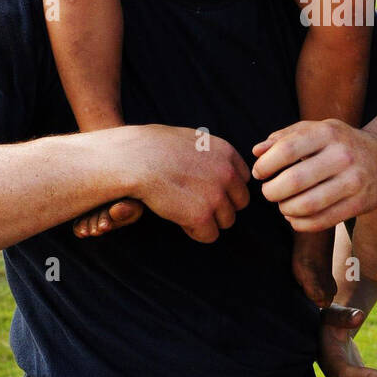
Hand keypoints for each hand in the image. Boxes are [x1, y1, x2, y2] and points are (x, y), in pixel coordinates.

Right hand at [128, 125, 250, 240]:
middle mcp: (228, 173)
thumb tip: (223, 171)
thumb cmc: (154, 148)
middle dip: (220, 206)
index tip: (203, 187)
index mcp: (227, 152)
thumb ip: (212, 156)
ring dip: (207, 219)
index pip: (242, 180)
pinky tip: (177, 216)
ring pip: (226, 221)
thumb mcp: (192, 140)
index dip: (224, 188)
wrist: (133, 159)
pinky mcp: (201, 215)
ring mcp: (216, 195)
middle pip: (239, 203)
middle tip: (193, 201)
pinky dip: (194, 231)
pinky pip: (209, 235)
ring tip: (183, 207)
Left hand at [251, 119, 376, 231]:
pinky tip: (294, 217)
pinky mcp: (359, 204)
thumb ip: (285, 136)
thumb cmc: (341, 144)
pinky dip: (300, 224)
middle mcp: (342, 155)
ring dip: (285, 209)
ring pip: (307, 205)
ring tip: (282, 205)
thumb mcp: (318, 130)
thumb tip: (256, 151)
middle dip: (272, 191)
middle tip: (268, 192)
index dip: (266, 165)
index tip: (259, 172)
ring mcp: (353, 181)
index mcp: (328, 132)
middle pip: (294, 180)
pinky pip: (321, 221)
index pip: (287, 149)